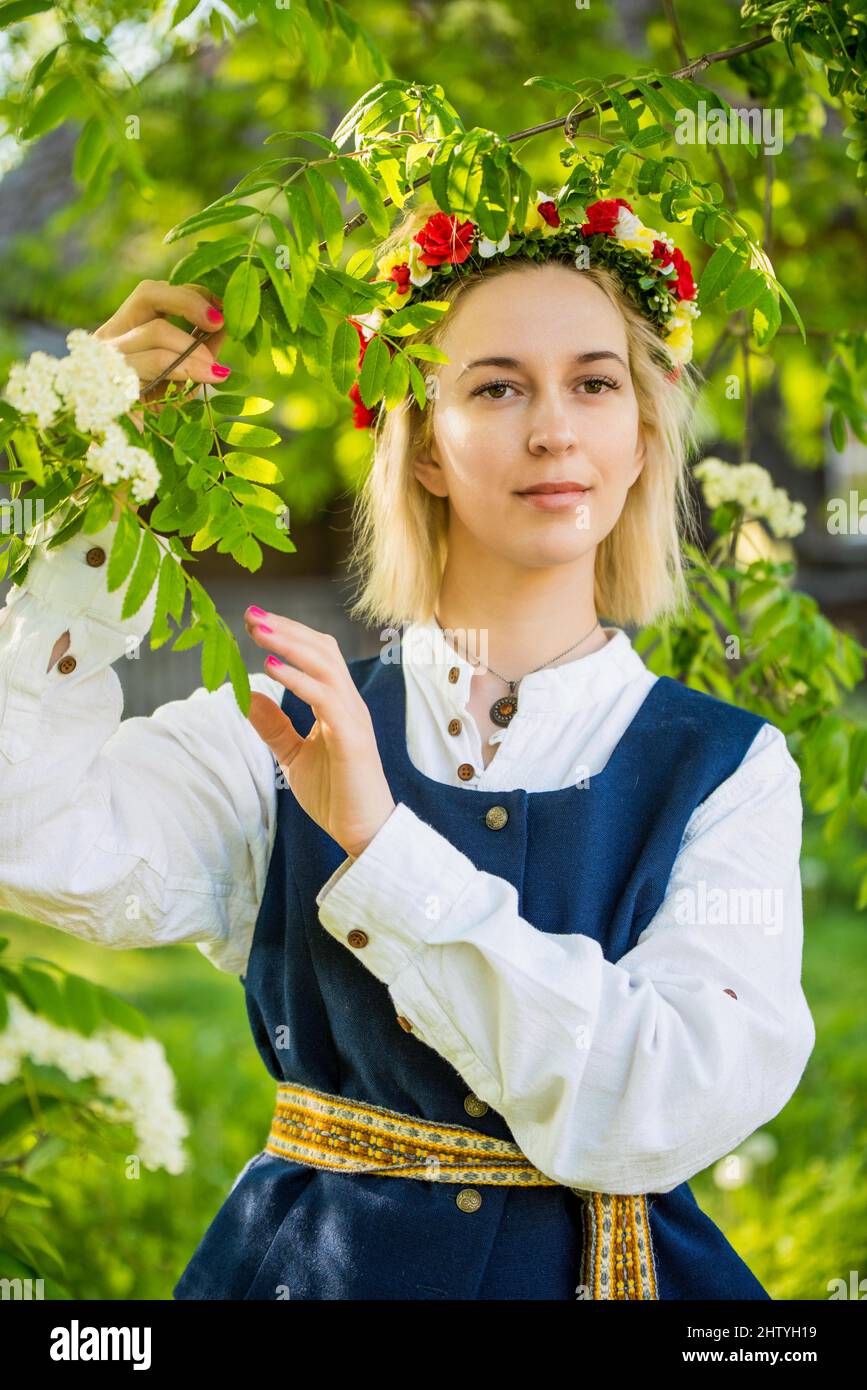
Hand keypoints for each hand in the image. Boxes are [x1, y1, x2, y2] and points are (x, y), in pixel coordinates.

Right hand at [92, 278, 229, 425]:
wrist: (112, 456)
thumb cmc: (146, 418)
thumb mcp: (175, 378)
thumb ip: (195, 352)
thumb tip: (222, 328)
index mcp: (122, 332)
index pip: (155, 292)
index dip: (192, 295)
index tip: (222, 311)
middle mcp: (109, 337)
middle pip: (149, 293)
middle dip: (191, 303)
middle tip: (220, 322)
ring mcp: (105, 357)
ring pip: (155, 332)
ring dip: (195, 348)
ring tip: (217, 368)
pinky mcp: (109, 380)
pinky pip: (153, 364)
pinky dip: (187, 368)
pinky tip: (208, 376)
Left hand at [243, 608, 396, 860]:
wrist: (362, 832)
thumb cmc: (334, 794)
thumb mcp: (293, 756)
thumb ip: (274, 726)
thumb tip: (247, 696)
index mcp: (337, 704)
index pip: (316, 655)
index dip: (287, 634)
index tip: (254, 620)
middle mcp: (348, 702)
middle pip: (321, 649)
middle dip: (285, 629)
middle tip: (250, 615)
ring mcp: (352, 717)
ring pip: (324, 665)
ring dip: (289, 644)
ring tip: (257, 632)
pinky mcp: (351, 737)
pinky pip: (325, 698)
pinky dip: (298, 680)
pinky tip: (270, 668)